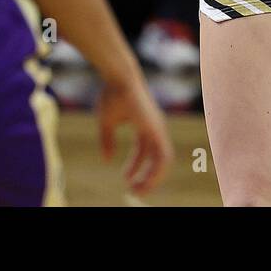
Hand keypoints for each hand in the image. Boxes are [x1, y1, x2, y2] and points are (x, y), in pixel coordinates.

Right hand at [96, 76, 172, 196]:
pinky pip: (163, 157)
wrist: (119, 79)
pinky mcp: (157, 130)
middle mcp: (155, 129)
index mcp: (145, 126)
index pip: (143, 152)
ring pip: (163, 161)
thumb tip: (107, 160)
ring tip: (138, 191)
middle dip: (147, 177)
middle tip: (134, 191)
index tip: (125, 179)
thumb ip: (107, 141)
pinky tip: (142, 180)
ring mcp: (158, 129)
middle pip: (156, 159)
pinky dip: (156, 171)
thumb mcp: (107, 122)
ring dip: (153, 179)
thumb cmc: (112, 94)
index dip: (135, 167)